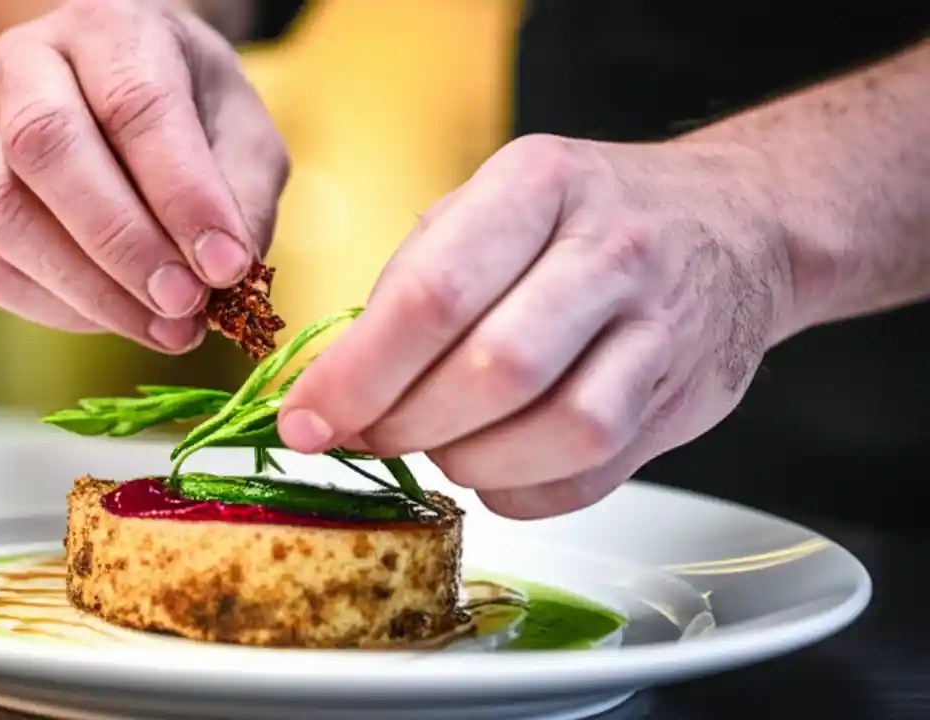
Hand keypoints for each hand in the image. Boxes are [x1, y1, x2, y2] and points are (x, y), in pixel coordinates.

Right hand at [0, 0, 287, 351]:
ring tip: (169, 327)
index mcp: (109, 28)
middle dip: (124, 242)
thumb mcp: (245, 136)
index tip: (227, 265)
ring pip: (7, 213)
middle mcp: (29, 66)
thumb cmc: (196, 113)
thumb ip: (241, 198)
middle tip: (187, 303)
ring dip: (92, 288)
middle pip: (48, 147)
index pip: (136, 104)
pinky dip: (67, 308)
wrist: (132, 96)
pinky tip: (128, 317)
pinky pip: (1, 267)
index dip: (182, 193)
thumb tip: (223, 275)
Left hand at [278, 134, 795, 518]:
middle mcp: (610, 252)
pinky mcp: (686, 397)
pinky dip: (523, 492)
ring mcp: (660, 328)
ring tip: (439, 445)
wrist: (728, 222)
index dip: (357, 374)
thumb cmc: (580, 217)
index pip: (433, 295)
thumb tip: (334, 388)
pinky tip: (496, 467)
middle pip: (494, 370)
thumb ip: (409, 287)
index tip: (305, 419)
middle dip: (406, 423)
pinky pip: (594, 474)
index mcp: (538, 185)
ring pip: (560, 431)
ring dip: (471, 462)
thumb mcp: (488, 207)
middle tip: (366, 435)